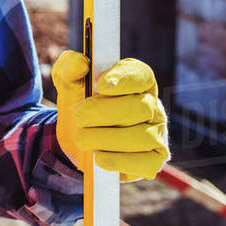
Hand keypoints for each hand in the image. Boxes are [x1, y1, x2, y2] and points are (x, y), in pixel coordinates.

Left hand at [52, 51, 168, 180]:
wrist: (75, 137)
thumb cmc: (79, 103)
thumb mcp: (68, 82)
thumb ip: (70, 67)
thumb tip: (81, 63)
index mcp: (136, 81)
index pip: (142, 75)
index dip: (124, 79)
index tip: (102, 85)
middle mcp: (152, 106)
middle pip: (141, 107)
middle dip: (105, 112)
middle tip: (79, 116)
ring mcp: (157, 134)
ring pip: (143, 137)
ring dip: (107, 138)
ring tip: (82, 139)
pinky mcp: (154, 159)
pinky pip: (146, 163)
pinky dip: (120, 161)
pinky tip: (99, 158)